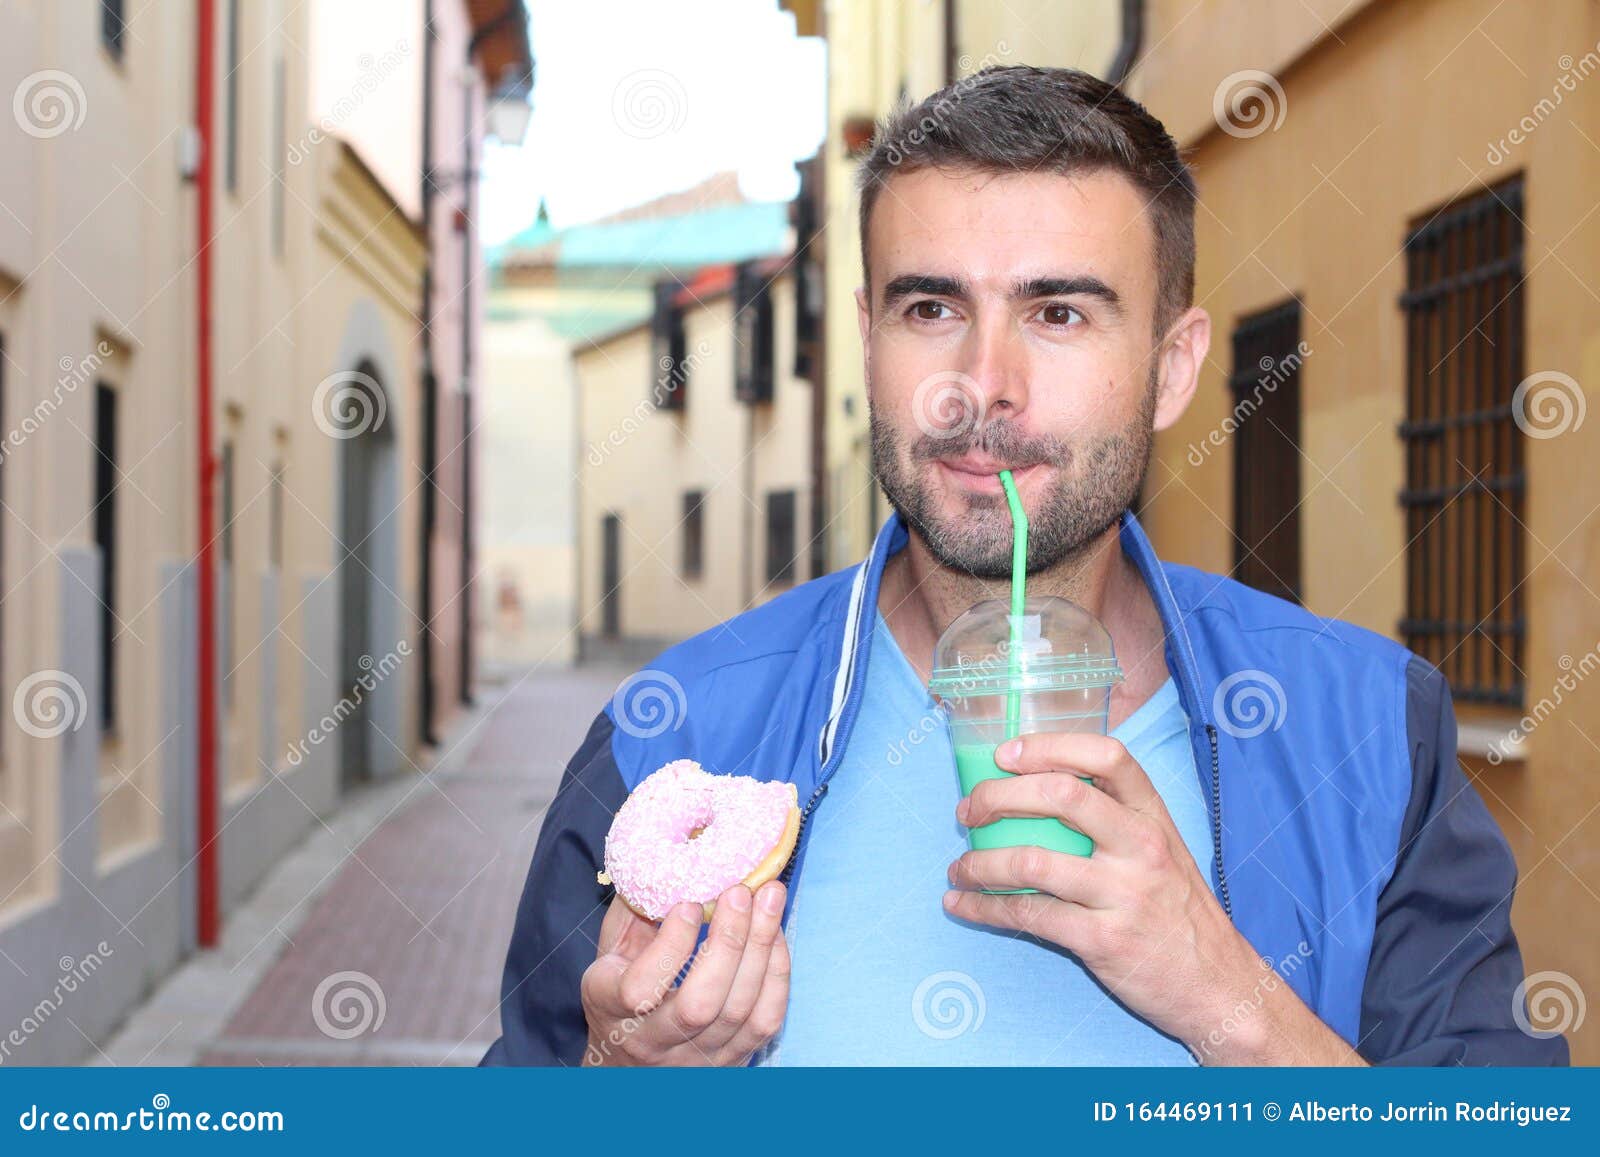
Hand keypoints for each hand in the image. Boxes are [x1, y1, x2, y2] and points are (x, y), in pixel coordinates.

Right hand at [580, 880, 789, 1065]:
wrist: (627, 1064)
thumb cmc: (619, 991)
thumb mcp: (610, 951)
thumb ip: (635, 914)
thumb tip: (674, 860)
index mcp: (610, 1008)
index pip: (640, 991)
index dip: (670, 946)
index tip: (689, 903)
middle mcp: (651, 1042)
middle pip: (699, 1006)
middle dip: (728, 943)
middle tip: (741, 891)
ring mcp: (693, 1059)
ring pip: (738, 1012)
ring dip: (760, 949)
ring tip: (769, 899)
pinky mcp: (730, 1062)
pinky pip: (764, 1021)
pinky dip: (777, 974)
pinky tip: (775, 935)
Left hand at [944, 732, 1361, 1065]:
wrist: (1219, 985)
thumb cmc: (1177, 910)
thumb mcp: (1161, 849)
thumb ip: (1114, 817)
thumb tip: (1034, 790)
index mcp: (1153, 816)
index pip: (1107, 755)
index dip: (1048, 746)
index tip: (1005, 753)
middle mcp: (1141, 847)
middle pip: (1061, 796)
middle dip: (999, 797)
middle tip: (968, 811)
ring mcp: (1124, 894)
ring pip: (1033, 861)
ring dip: (981, 862)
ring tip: (959, 868)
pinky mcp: (1104, 940)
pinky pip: (1030, 916)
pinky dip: (984, 910)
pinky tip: (963, 906)